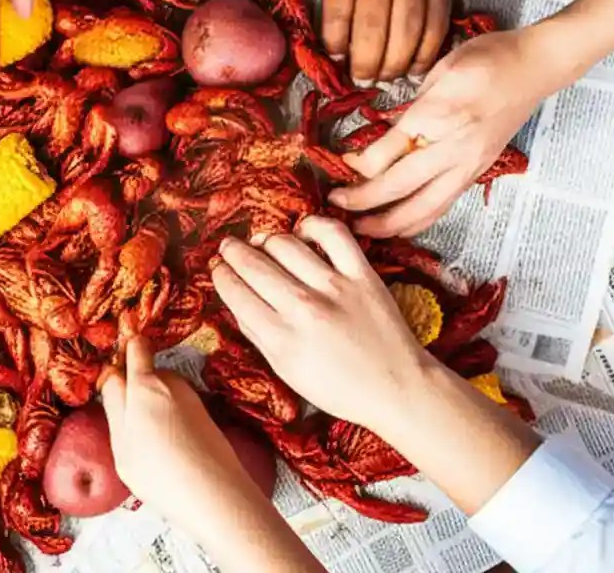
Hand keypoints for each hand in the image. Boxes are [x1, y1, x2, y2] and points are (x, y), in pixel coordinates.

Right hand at [99, 337, 257, 530]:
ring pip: (163, 390)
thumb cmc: (159, 472)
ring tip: (152, 443)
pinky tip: (171, 448)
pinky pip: (177, 405)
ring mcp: (191, 396)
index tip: (114, 376)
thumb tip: (110, 375)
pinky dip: (171, 418)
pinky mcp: (205, 412)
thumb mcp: (121, 444)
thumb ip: (114, 405)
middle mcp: (171, 382)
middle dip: (136, 389)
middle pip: (147, 372)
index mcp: (145, 385)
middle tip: (129, 425)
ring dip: (154, 406)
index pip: (135, 346)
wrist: (215, 492)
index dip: (124, 355)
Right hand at [211, 216, 439, 433]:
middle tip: (228, 247)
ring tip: (260, 242)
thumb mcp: (286, 370)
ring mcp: (334, 288)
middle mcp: (303, 309)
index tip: (217, 268)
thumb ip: (258, 333)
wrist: (396, 388)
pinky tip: (301, 232)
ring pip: (284, 245)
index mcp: (280, 338)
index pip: (235, 292)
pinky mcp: (362, 275)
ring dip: (264, 239)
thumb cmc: (338, 387)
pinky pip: (331, 234)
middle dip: (232, 252)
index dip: (220, 275)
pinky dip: (311, 226)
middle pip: (253, 265)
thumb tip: (234, 300)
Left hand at [329, 28, 550, 236]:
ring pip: (425, 208)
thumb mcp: (437, 73)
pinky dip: (419, 220)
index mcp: (439, 116)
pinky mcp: (477, 173)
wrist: (537, 66)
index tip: (340, 163)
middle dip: (364, 202)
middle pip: (400, 187)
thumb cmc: (488, 58)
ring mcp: (469, 164)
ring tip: (363, 230)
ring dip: (390, 224)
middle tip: (336, 205)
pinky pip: (443, 205)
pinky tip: (401, 226)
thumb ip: (409, 109)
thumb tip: (381, 138)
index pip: (386, 152)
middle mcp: (454, 148)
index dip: (357, 163)